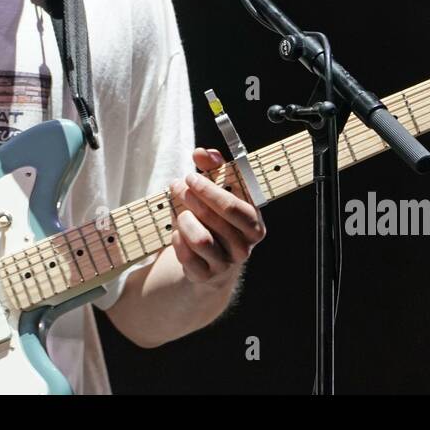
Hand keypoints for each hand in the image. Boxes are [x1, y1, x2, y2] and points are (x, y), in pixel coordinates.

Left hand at [167, 147, 265, 286]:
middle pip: (216, 220)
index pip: (235, 206)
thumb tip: (202, 153)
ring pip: (201, 240)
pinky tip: (176, 231)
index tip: (190, 177)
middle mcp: (244, 246)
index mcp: (254, 224)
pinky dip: (178, 241)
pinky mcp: (206, 276)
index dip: (210, 190)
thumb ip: (214, 168)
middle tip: (177, 186)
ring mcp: (226, 264)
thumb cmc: (218, 216)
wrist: (213, 258)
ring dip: (185, 220)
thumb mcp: (220, 190)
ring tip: (179, 211)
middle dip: (193, 200)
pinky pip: (188, 258)